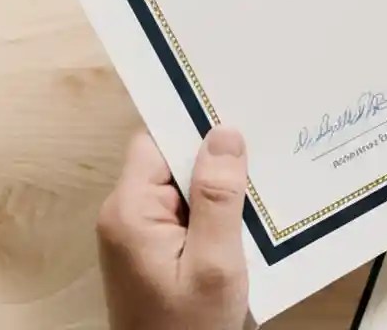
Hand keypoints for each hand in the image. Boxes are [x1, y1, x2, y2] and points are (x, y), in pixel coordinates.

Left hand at [97, 127, 251, 329]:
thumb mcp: (215, 264)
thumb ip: (218, 198)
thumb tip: (224, 135)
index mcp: (130, 212)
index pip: (157, 142)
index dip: (195, 129)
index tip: (238, 121)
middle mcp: (125, 217)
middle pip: (170, 162)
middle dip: (214, 162)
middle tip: (261, 159)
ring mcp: (137, 235)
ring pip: (181, 188)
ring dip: (218, 192)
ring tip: (259, 195)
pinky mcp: (152, 251)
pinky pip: (184, 214)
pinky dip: (213, 215)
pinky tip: (243, 225)